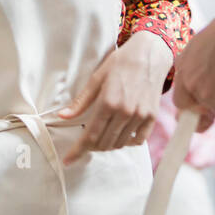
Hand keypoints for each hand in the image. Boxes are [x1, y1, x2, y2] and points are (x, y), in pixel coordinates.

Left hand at [58, 31, 172, 165]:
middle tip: (85, 142)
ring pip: (120, 143)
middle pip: (104, 143)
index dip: (77, 151)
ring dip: (108, 144)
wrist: (150, 54)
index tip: (68, 160)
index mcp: (108, 103)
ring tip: (102, 135)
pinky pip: (138, 140)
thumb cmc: (120, 63)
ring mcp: (140, 116)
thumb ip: (80, 101)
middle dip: (91, 147)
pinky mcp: (151, 117)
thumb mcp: (96, 79)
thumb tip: (62, 116)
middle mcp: (124, 112)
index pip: (89, 136)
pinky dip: (127, 141)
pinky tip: (120, 134)